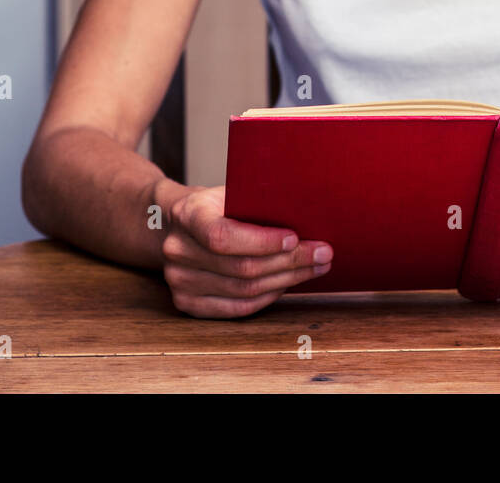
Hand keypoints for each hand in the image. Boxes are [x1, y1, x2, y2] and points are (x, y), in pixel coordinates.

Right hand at [161, 186, 331, 317]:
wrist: (177, 223)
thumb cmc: (217, 205)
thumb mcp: (233, 191)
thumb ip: (259, 202)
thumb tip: (310, 216)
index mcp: (187, 214)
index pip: (222, 236)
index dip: (262, 241)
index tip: (295, 237)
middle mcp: (178, 250)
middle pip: (241, 267)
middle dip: (290, 262)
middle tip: (323, 254)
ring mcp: (179, 280)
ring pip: (244, 290)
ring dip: (286, 280)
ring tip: (315, 267)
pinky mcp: (188, 303)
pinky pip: (237, 308)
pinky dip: (268, 297)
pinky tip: (288, 283)